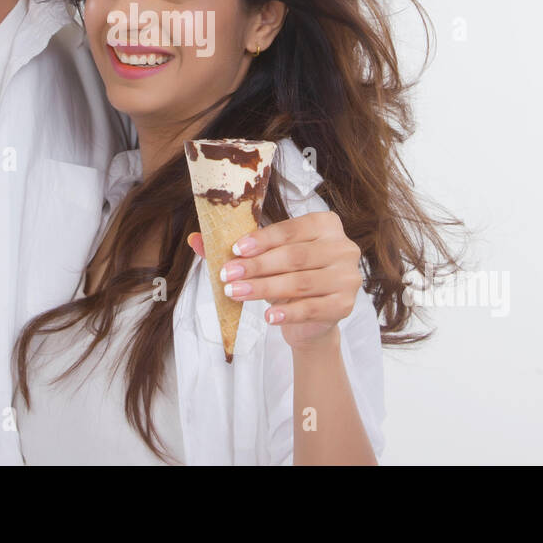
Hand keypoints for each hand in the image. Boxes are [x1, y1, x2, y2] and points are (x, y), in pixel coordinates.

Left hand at [187, 210, 361, 351]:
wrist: (311, 317)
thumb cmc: (287, 277)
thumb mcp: (265, 258)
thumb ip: (236, 248)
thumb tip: (194, 239)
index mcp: (326, 225)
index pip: (291, 229)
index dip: (261, 240)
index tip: (234, 250)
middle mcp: (343, 248)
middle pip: (294, 257)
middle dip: (257, 266)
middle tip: (227, 275)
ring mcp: (347, 278)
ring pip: (300, 283)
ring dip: (264, 288)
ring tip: (236, 293)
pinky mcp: (344, 305)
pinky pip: (311, 309)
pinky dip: (286, 313)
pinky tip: (267, 317)